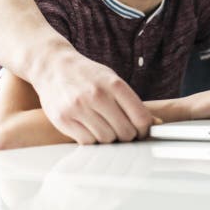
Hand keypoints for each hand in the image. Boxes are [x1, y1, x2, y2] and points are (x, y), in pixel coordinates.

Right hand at [32, 48, 152, 143]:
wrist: (53, 67)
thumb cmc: (87, 75)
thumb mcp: (113, 80)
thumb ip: (132, 102)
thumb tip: (156, 124)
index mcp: (114, 84)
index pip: (140, 117)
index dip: (145, 130)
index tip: (142, 132)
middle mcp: (97, 95)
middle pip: (125, 132)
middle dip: (127, 136)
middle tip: (122, 131)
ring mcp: (79, 108)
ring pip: (106, 140)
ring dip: (109, 138)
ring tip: (104, 127)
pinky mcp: (63, 119)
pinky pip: (87, 142)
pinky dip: (92, 140)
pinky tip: (90, 128)